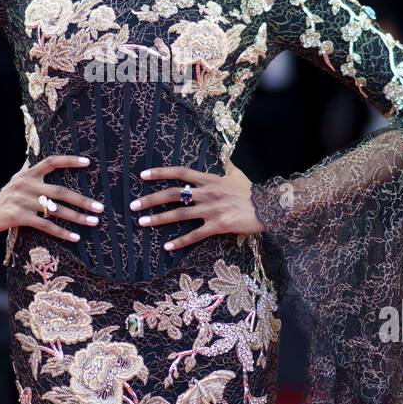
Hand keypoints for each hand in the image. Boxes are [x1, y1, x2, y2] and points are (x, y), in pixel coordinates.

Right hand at [0, 154, 103, 241]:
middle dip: (82, 200)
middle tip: (100, 207)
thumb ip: (32, 173)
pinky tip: (75, 237)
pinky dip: (62, 232)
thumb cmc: (5, 198)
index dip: (69, 161)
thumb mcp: (17, 181)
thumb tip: (48, 160)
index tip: (88, 162)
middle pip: (60, 191)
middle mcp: (26, 185)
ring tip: (94, 222)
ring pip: (56, 210)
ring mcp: (22, 201)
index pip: (51, 162)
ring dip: (77, 217)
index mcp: (28, 173)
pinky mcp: (19, 217)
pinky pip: (45, 226)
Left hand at [130, 159, 262, 251]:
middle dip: (151, 199)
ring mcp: (212, 209)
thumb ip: (226, 166)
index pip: (180, 173)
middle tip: (133, 205)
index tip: (143, 175)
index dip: (160, 173)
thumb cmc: (252, 191)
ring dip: (159, 219)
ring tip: (142, 223)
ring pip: (180, 214)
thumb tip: (224, 156)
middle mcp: (207, 193)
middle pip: (174, 194)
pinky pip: (195, 234)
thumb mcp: (237, 174)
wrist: (269, 206)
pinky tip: (167, 247)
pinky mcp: (219, 226)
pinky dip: (180, 241)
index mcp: (210, 179)